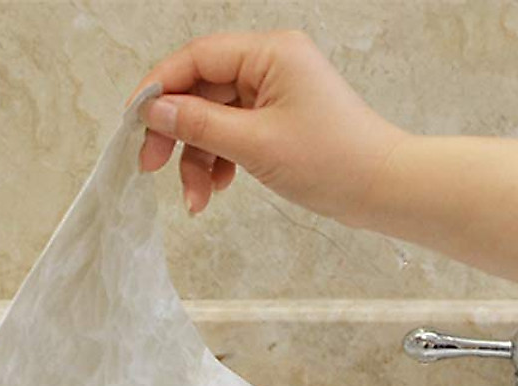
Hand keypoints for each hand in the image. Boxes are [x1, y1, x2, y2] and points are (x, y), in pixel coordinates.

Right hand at [130, 30, 406, 224]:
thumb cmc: (333, 161)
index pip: (196, 58)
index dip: (160, 87)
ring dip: (199, 160)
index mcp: (269, 53)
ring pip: (215, 120)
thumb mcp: (256, 144)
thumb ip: (200, 124)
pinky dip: (220, 163)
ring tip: (197, 201)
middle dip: (178, 134)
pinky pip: (234, 136)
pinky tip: (218, 190)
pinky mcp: (279, 123)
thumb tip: (155, 110)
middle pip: (202, 91)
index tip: (134, 123)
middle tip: (152, 168)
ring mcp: (275, 95)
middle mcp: (271, 65)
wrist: (383, 190)